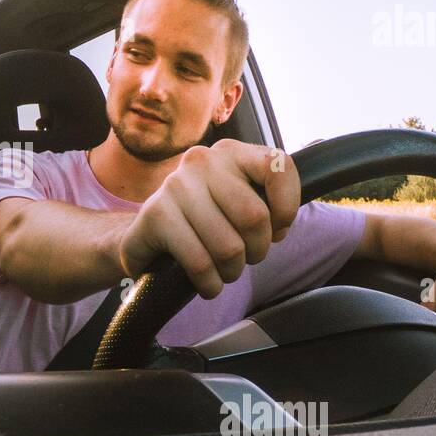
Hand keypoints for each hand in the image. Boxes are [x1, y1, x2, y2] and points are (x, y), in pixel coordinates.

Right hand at [119, 139, 299, 298]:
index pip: (278, 167)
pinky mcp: (156, 214)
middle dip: (258, 249)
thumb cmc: (204, 221)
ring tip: (225, 270)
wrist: (149, 235)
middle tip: (247, 257)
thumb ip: (266, 202)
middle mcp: (203, 161)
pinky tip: (208, 284)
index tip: (276, 228)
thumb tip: (279, 225)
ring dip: (232, 271)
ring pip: (229, 246)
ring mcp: (176, 185)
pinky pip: (200, 262)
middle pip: (255, 217)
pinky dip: (210, 283)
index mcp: (230, 152)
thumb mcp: (237, 201)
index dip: (286, 207)